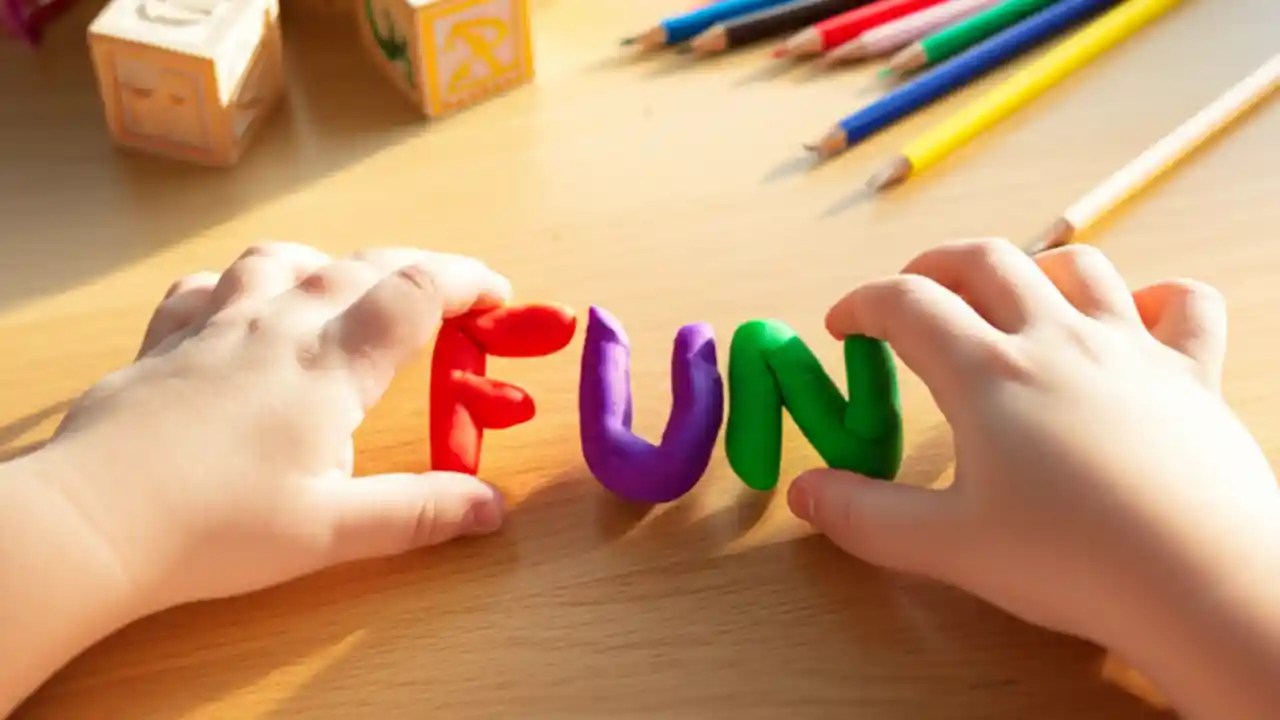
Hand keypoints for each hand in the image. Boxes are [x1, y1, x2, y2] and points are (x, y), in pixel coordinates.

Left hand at [37, 242, 512, 612]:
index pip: (416, 294)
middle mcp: (279, 327)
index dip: (468, 283)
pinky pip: (207, 288)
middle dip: (420, 269)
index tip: (501, 296)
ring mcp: (216, 326)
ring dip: (331, 264)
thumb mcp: (334, 530)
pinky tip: (241, 308)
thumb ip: (419, 511)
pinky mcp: (165, 342)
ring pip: (282, 261)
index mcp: (330, 366)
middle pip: (362, 266)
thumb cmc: (217, 528)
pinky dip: (241, 285)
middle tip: (452, 292)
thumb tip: (492, 506)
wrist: (95, 519)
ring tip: (347, 286)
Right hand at [788, 239, 1279, 715]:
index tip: (841, 325)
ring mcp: (1130, 347)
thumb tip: (803, 492)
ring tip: (1010, 300)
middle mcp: (1055, 338)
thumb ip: (865, 515)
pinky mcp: (1191, 372)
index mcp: (986, 372)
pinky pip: (1182, 302)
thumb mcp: (946, 546)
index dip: (861, 304)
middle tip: (911, 297)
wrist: (1204, 580)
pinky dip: (1152, 296)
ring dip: (1031, 266)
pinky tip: (1130, 319)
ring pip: (1076, 264)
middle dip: (934, 265)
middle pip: (984, 260)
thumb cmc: (1072, 560)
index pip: (906, 304)